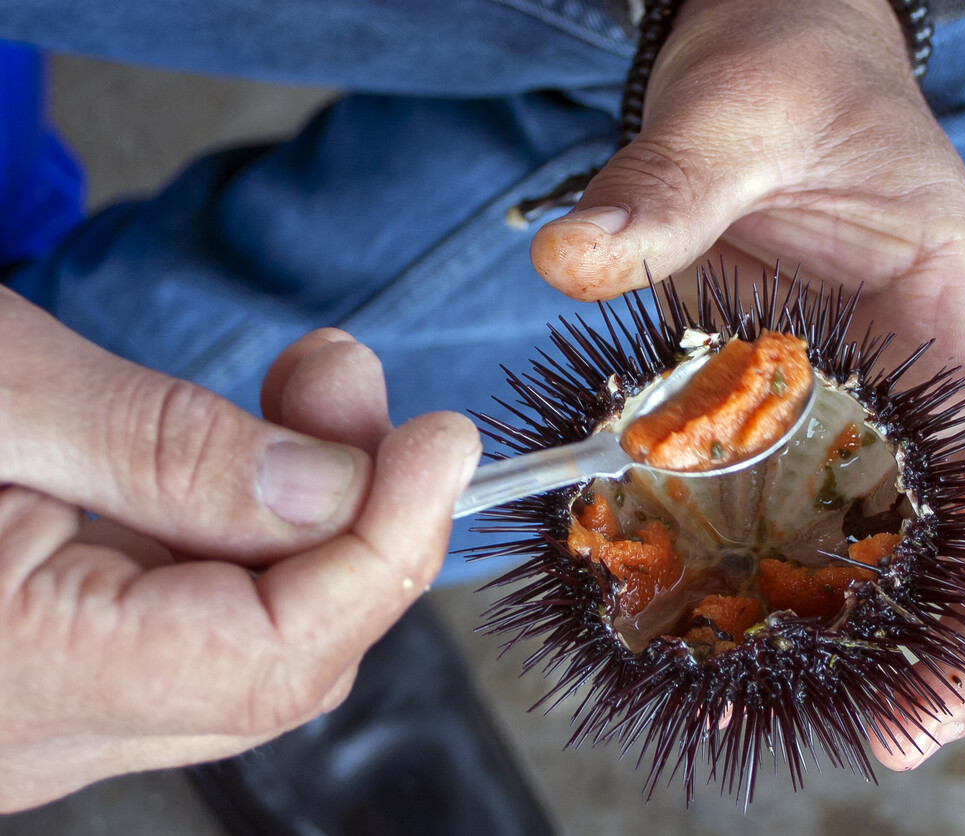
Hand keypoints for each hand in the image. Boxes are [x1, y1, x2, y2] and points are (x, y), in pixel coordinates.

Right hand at [0, 288, 479, 810]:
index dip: (383, 547)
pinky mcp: (44, 671)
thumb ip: (172, 453)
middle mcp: (31, 735)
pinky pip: (189, 621)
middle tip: (364, 390)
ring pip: (247, 641)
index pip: (275, 655)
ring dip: (308, 517)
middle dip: (357, 521)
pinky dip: (242, 533)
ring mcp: (38, 717)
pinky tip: (244, 449)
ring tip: (314, 387)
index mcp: (15, 678)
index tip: (442, 441)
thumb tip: (337, 490)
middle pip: (280, 660)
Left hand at [530, 0, 964, 766]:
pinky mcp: (816, 443)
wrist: (767, 86)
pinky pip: (840, 544)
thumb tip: (572, 261)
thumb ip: (665, 186)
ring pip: (939, 564)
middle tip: (915, 718)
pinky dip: (817, 608)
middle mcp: (954, 383)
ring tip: (863, 729)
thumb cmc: (786, 88)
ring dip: (910, 656)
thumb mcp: (735, 114)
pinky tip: (757, 651)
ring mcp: (889, 425)